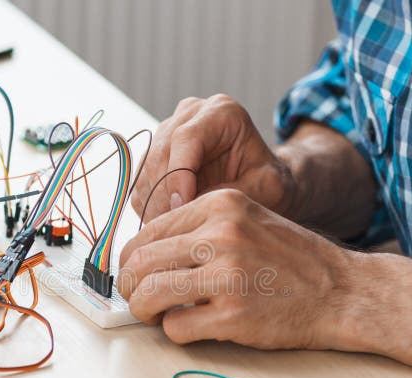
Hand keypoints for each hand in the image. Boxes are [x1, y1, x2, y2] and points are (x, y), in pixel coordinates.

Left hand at [118, 189, 352, 348]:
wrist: (344, 291)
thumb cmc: (292, 260)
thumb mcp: (246, 220)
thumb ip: (198, 229)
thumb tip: (142, 254)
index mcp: (220, 204)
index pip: (147, 231)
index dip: (130, 259)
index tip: (134, 274)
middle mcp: (221, 234)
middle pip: (139, 262)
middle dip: (129, 286)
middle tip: (138, 299)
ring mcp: (228, 275)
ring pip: (148, 294)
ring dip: (143, 310)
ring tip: (156, 315)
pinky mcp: (234, 315)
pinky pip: (176, 327)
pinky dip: (174, 331)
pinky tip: (192, 326)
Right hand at [131, 94, 298, 222]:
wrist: (263, 183)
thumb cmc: (270, 183)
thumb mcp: (268, 188)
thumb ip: (233, 193)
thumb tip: (190, 205)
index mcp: (221, 112)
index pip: (186, 138)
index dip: (178, 174)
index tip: (183, 206)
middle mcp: (189, 116)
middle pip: (160, 155)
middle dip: (165, 195)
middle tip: (177, 227)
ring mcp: (168, 134)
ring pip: (146, 172)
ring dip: (155, 204)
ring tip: (176, 230)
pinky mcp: (155, 157)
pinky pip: (141, 186)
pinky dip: (150, 208)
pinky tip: (171, 224)